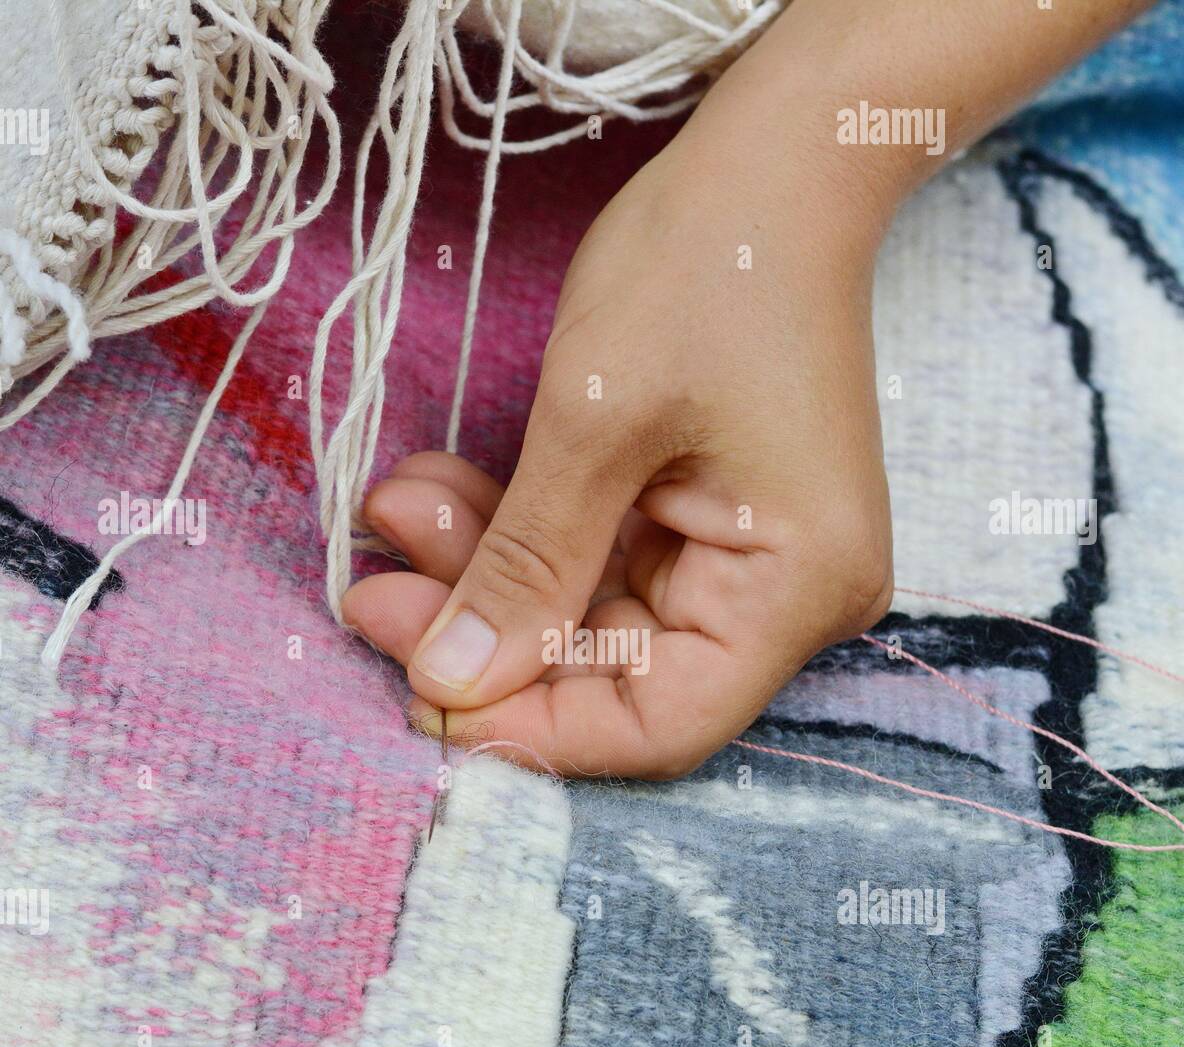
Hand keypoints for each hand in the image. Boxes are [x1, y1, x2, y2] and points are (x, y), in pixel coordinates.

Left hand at [342, 100, 894, 777]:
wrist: (777, 166)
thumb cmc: (706, 267)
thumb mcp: (593, 418)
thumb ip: (525, 566)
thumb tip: (452, 687)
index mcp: (796, 588)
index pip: (659, 725)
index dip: (535, 729)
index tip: (420, 695)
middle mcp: (787, 599)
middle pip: (615, 674)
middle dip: (485, 633)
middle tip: (373, 590)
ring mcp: (748, 564)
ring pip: (589, 618)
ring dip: (486, 572)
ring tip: (397, 510)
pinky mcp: (707, 527)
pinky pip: (599, 563)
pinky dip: (520, 535)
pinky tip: (440, 493)